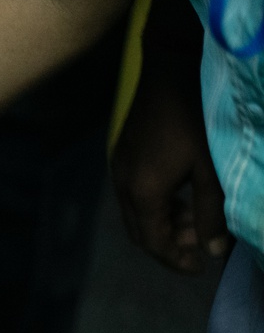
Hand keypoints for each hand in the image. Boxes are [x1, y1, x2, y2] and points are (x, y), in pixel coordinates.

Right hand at [111, 64, 229, 273]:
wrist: (172, 65)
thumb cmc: (198, 116)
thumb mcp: (212, 169)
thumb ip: (212, 213)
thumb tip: (213, 251)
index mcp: (143, 192)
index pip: (154, 242)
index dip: (176, 260)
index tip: (201, 267)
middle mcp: (123, 184)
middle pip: (140, 232)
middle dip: (169, 244)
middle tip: (201, 244)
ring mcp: (119, 167)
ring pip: (136, 213)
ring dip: (164, 223)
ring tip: (196, 219)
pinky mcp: (123, 153)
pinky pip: (133, 193)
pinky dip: (156, 204)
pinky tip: (180, 194)